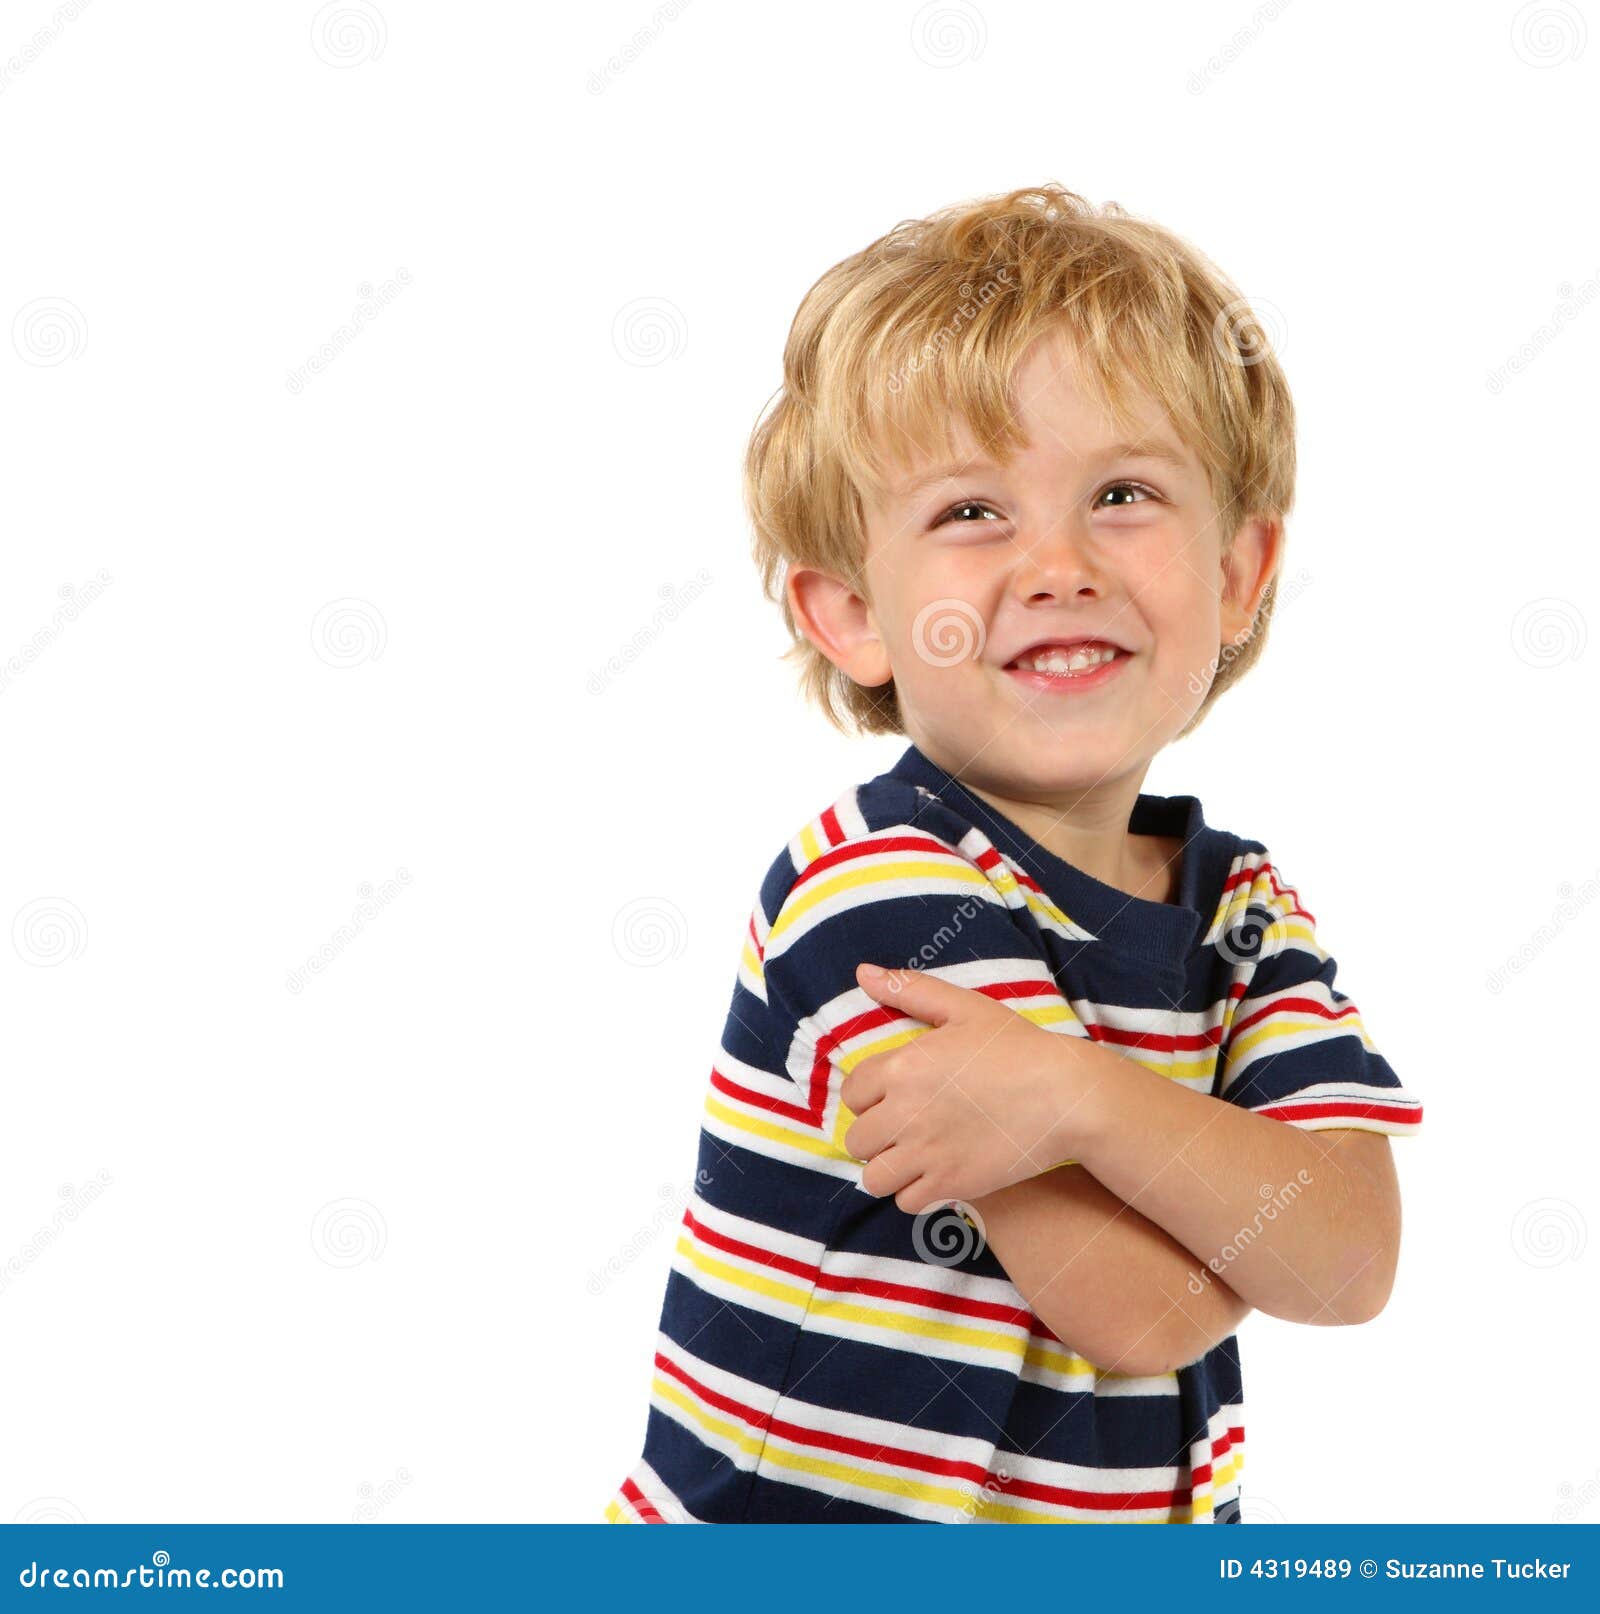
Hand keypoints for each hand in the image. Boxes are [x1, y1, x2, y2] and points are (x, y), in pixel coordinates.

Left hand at [842, 961, 1100, 1212]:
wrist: (1066, 1097)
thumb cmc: (1017, 1047)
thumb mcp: (964, 1008)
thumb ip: (909, 990)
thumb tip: (862, 972)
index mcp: (902, 1067)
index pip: (852, 1093)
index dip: (869, 1096)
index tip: (893, 1097)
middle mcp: (906, 1113)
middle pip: (857, 1140)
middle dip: (876, 1134)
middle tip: (903, 1128)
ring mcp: (927, 1153)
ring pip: (874, 1177)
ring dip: (888, 1168)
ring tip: (911, 1157)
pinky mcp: (952, 1185)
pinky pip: (907, 1202)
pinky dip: (915, 1193)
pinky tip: (934, 1175)